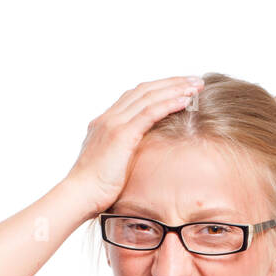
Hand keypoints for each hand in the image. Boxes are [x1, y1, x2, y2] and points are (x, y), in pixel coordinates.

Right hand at [63, 75, 204, 215]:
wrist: (79, 195)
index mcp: (105, 123)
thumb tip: (137, 158)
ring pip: (149, 97)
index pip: (135, 96)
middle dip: (171, 82)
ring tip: (196, 85)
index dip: (158, 88)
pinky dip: (169, 103)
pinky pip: (150, 112)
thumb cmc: (94, 189)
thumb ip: (122, 153)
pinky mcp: (121, 134)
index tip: (179, 87)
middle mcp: (108, 118)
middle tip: (194, 80)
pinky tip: (185, 100)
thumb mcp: (110, 164)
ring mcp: (114, 123)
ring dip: (175, 88)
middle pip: (144, 90)